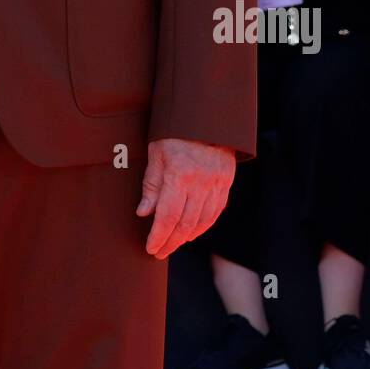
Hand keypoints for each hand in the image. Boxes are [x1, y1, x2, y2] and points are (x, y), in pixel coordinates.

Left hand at [137, 137, 235, 258]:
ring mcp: (216, 183)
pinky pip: (215, 212)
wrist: (206, 116)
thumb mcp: (156, 153)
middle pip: (185, 223)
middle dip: (170, 241)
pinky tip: (192, 232)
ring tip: (173, 244)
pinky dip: (203, 226)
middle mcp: (200, 182)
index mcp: (180, 174)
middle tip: (159, 252)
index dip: (158, 236)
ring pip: (202, 221)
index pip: (167, 215)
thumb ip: (151, 185)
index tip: (151, 247)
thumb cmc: (175, 132)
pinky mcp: (226, 183)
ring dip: (186, 237)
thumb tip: (143, 213)